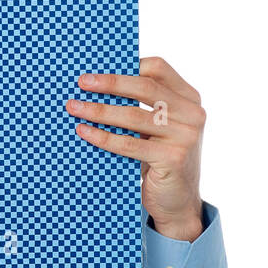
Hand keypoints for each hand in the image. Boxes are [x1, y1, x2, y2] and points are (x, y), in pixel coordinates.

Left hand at [64, 56, 204, 241]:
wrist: (177, 203)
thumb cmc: (159, 159)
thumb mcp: (157, 128)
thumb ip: (141, 106)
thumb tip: (96, 84)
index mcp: (189, 98)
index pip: (158, 68)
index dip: (128, 65)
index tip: (97, 69)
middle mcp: (193, 114)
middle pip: (145, 87)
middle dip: (110, 83)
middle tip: (81, 82)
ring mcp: (186, 136)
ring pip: (134, 116)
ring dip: (99, 111)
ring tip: (74, 107)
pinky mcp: (173, 158)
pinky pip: (130, 144)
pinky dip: (103, 137)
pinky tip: (84, 131)